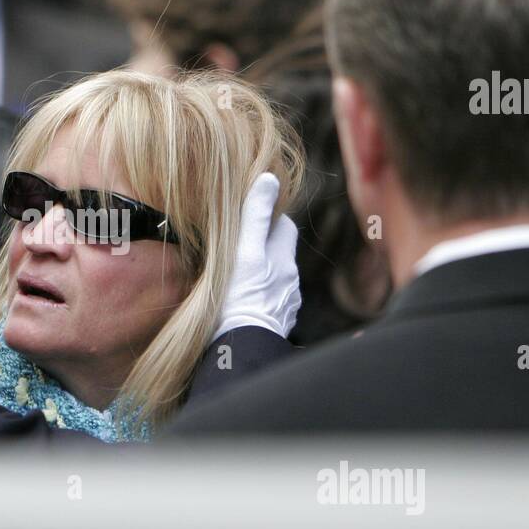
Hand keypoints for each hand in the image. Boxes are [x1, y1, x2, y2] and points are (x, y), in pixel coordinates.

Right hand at [215, 172, 300, 338]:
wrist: (242, 350)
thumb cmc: (238, 300)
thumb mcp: (242, 252)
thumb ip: (254, 216)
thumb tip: (268, 178)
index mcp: (282, 260)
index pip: (284, 226)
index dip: (269, 219)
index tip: (250, 218)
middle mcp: (290, 282)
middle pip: (281, 254)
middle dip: (266, 248)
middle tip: (241, 248)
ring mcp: (286, 306)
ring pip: (276, 281)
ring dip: (262, 276)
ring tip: (239, 279)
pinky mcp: (277, 326)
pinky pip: (271, 305)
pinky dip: (261, 300)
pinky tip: (243, 305)